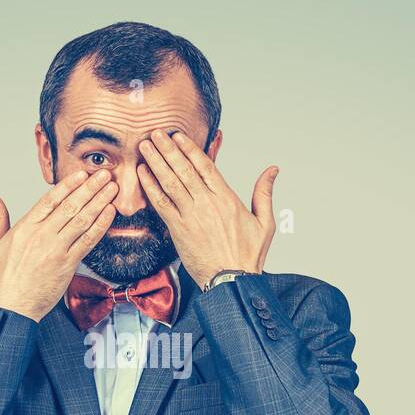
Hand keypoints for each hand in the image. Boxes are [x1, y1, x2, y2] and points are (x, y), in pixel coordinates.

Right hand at [0, 169, 117, 321]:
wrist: (11, 308)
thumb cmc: (1, 280)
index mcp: (24, 228)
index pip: (50, 200)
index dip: (68, 185)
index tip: (82, 174)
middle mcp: (42, 236)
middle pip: (70, 205)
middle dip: (90, 188)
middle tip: (104, 175)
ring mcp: (56, 250)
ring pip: (82, 220)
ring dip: (99, 202)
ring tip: (112, 188)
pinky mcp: (67, 265)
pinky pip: (88, 241)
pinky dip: (101, 225)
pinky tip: (109, 213)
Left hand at [136, 129, 278, 288]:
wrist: (232, 281)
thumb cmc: (247, 256)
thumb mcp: (265, 222)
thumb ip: (264, 193)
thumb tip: (272, 170)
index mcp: (227, 199)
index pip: (206, 166)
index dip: (190, 149)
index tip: (179, 136)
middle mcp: (208, 203)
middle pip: (184, 169)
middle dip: (168, 149)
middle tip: (156, 133)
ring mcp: (191, 216)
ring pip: (170, 182)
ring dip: (156, 162)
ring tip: (145, 146)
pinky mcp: (178, 229)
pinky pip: (161, 203)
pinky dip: (151, 187)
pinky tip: (142, 173)